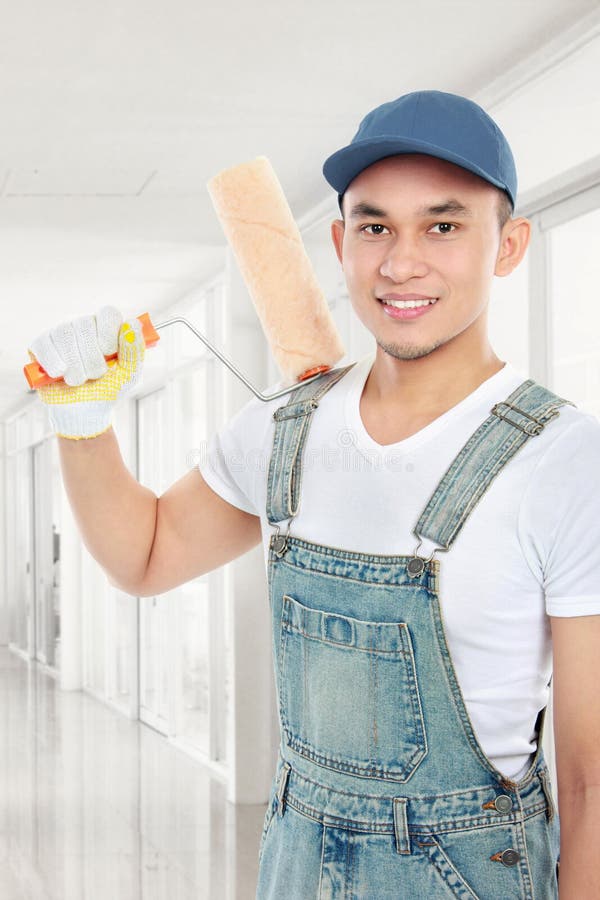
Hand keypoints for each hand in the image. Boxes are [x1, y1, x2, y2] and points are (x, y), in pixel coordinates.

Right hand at [28, 306, 144, 438]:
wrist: (85, 412)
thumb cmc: (109, 388)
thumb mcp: (129, 373)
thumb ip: (134, 350)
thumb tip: (132, 324)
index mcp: (107, 328)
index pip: (107, 313)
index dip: (108, 333)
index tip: (110, 353)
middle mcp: (84, 325)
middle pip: (85, 325)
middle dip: (92, 358)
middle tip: (95, 375)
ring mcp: (61, 333)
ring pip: (65, 335)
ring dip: (75, 365)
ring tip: (79, 380)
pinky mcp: (41, 344)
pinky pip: (44, 345)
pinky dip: (55, 363)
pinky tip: (61, 374)